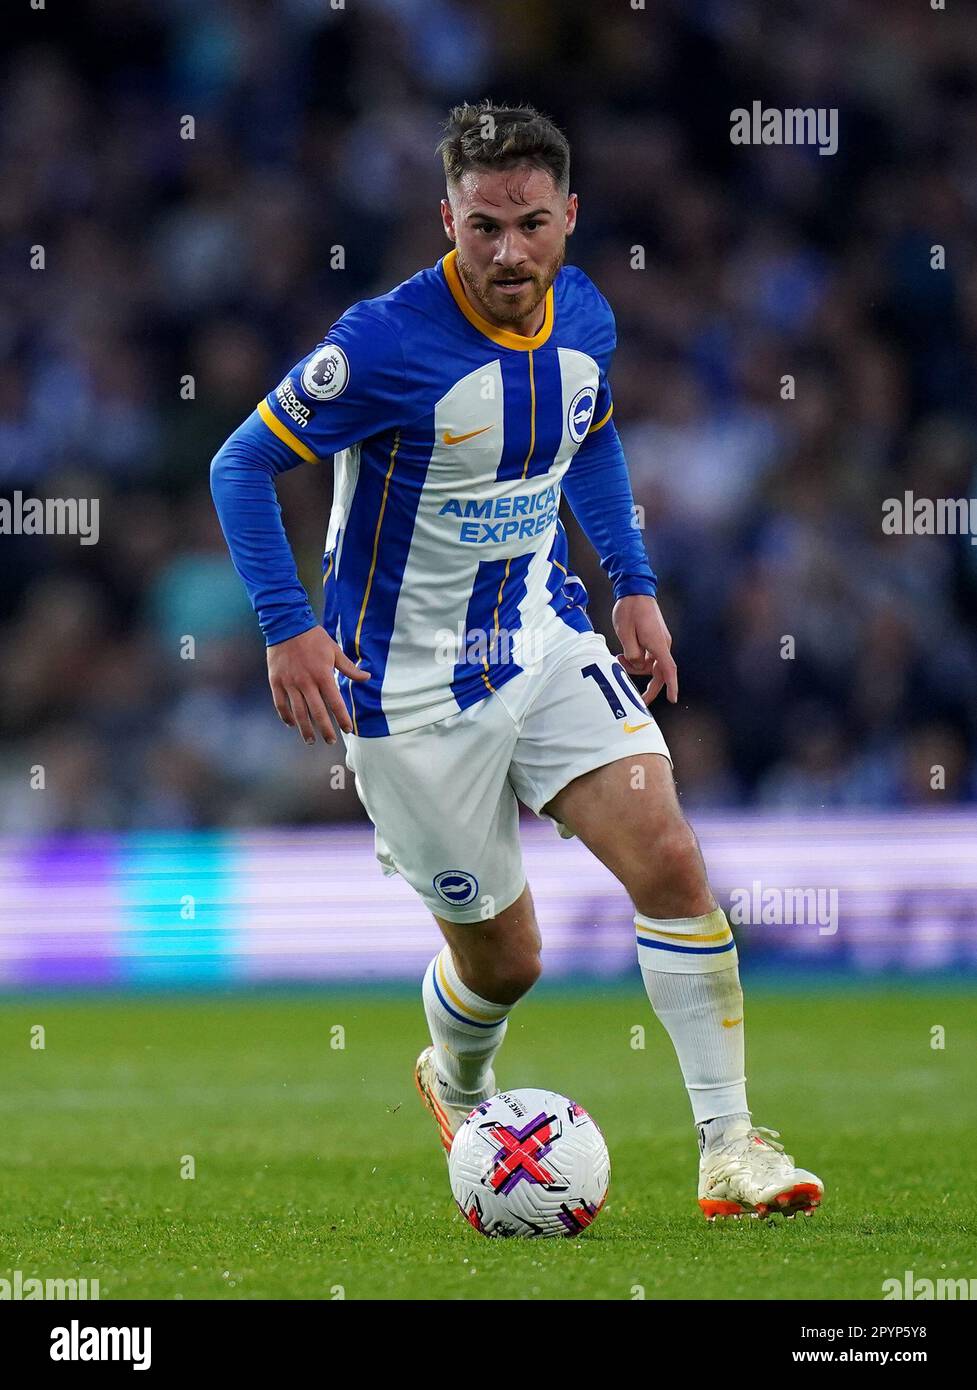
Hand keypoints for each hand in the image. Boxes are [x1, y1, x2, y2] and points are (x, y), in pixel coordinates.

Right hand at [267, 626, 369, 744]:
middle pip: (317, 712)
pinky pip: (281, 704)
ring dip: (305, 729)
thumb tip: (367, 677)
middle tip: (330, 741)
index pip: (335, 703)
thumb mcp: (334, 650)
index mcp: (323, 675)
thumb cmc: (313, 638)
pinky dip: (286, 716)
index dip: (342, 718)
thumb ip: (350, 668)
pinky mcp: (277, 681)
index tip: (347, 730)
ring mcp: (290, 683)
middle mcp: (306, 682)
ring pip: (298, 712)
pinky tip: (292, 724)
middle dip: (325, 730)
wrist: (286, 625)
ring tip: (310, 740)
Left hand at [613, 595, 677, 704]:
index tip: (673, 699)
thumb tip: (637, 664)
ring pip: (650, 665)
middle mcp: (662, 644)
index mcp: (657, 644)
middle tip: (638, 700)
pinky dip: (637, 660)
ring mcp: (659, 642)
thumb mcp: (625, 634)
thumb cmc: (630, 610)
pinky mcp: (654, 639)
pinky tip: (623, 654)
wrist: (635, 590)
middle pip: (660, 673)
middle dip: (649, 687)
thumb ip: (632, 654)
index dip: (671, 686)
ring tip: (618, 658)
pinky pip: (648, 657)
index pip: (668, 670)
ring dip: (635, 667)